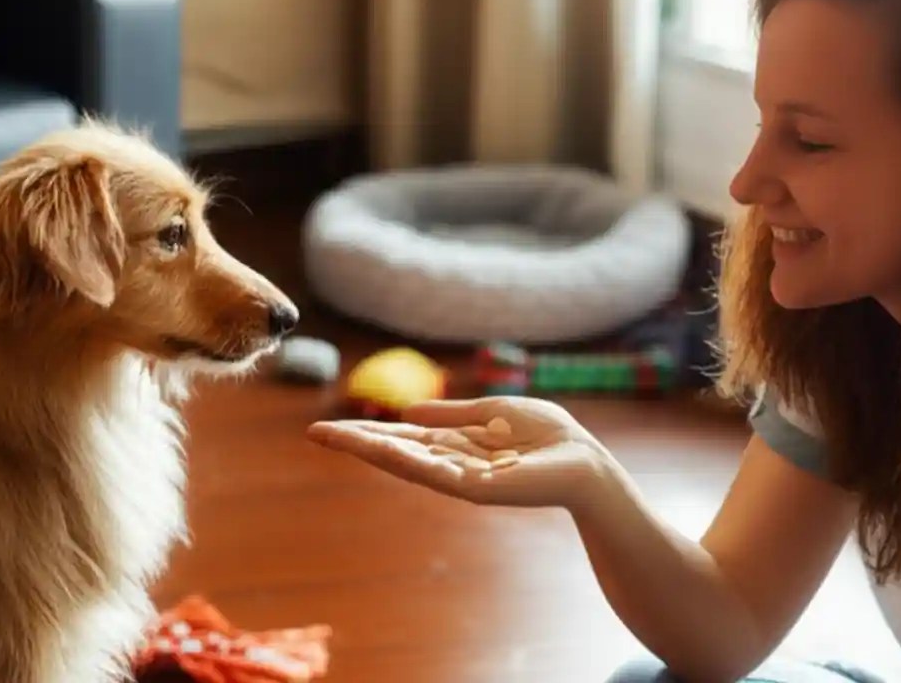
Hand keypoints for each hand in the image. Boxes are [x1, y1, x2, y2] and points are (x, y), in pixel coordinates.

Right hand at [305, 396, 618, 510]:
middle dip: (356, 442)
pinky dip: (407, 460)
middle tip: (314, 432)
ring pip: (406, 463)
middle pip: (393, 452)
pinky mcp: (477, 488)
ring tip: (334, 436)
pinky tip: (381, 448)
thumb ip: (452, 415)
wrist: (586, 465)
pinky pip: (435, 472)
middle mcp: (450, 465)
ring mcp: (459, 479)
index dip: (367, 432)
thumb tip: (408, 414)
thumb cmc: (549, 438)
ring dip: (369, 449)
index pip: (401, 439)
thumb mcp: (494, 412)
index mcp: (454, 446)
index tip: (329, 426)